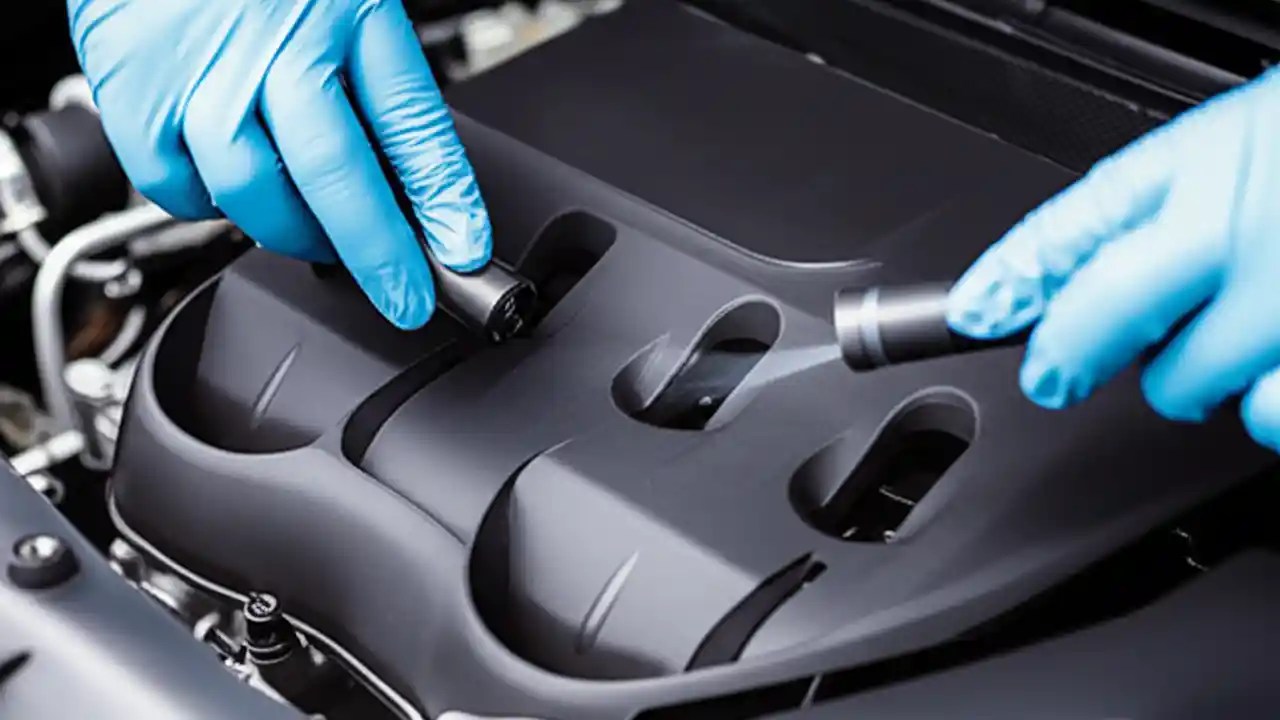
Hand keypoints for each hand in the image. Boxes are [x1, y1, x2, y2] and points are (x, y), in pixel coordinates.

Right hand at [67, 0, 491, 328]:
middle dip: (379, 254)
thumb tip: (409, 170)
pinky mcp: (137, 89)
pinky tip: (225, 186)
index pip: (412, 122)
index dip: (444, 199)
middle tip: (401, 295)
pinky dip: (205, 204)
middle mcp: (277, 41)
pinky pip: (175, 184)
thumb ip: (369, 67)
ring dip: (293, 234)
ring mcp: (203, 70)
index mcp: (347, 9)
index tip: (464, 251)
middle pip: (337, 176)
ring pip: (255, 194)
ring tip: (314, 234)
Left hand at [947, 67, 1279, 451]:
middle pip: (1106, 317)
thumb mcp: (1233, 140)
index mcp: (1213, 161)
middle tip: (1086, 354)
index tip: (971, 314)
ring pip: (1192, 388)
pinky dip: (1270, 404)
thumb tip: (1011, 284)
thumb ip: (1124, 213)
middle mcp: (1253, 230)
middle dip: (1081, 349)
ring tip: (1248, 323)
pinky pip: (1272, 418)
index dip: (1010, 281)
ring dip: (1199, 375)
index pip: (1073, 229)